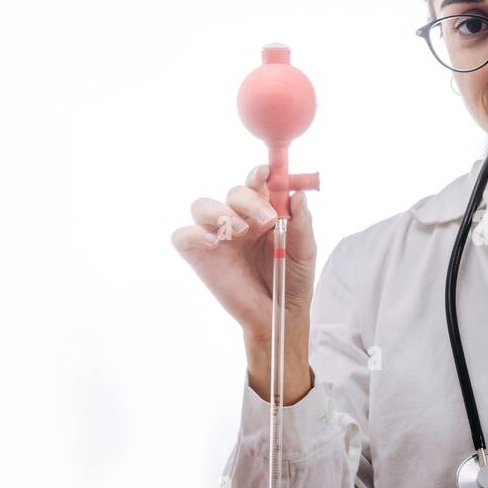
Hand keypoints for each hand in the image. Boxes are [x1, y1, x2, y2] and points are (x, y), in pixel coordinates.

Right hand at [171, 163, 316, 342]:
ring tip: (240, 230)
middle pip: (232, 192)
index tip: (266, 173)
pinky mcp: (199, 256)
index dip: (258, 174)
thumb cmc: (292, 279)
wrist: (280, 314)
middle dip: (248, 200)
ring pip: (202, 206)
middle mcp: (238, 219)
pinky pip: (182, 236)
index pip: (256, 184)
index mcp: (263, 212)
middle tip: (267, 219)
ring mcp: (216, 237)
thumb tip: (297, 194)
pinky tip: (213, 242)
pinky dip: (193, 233)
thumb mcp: (305, 250)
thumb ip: (301, 222)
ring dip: (220, 212)